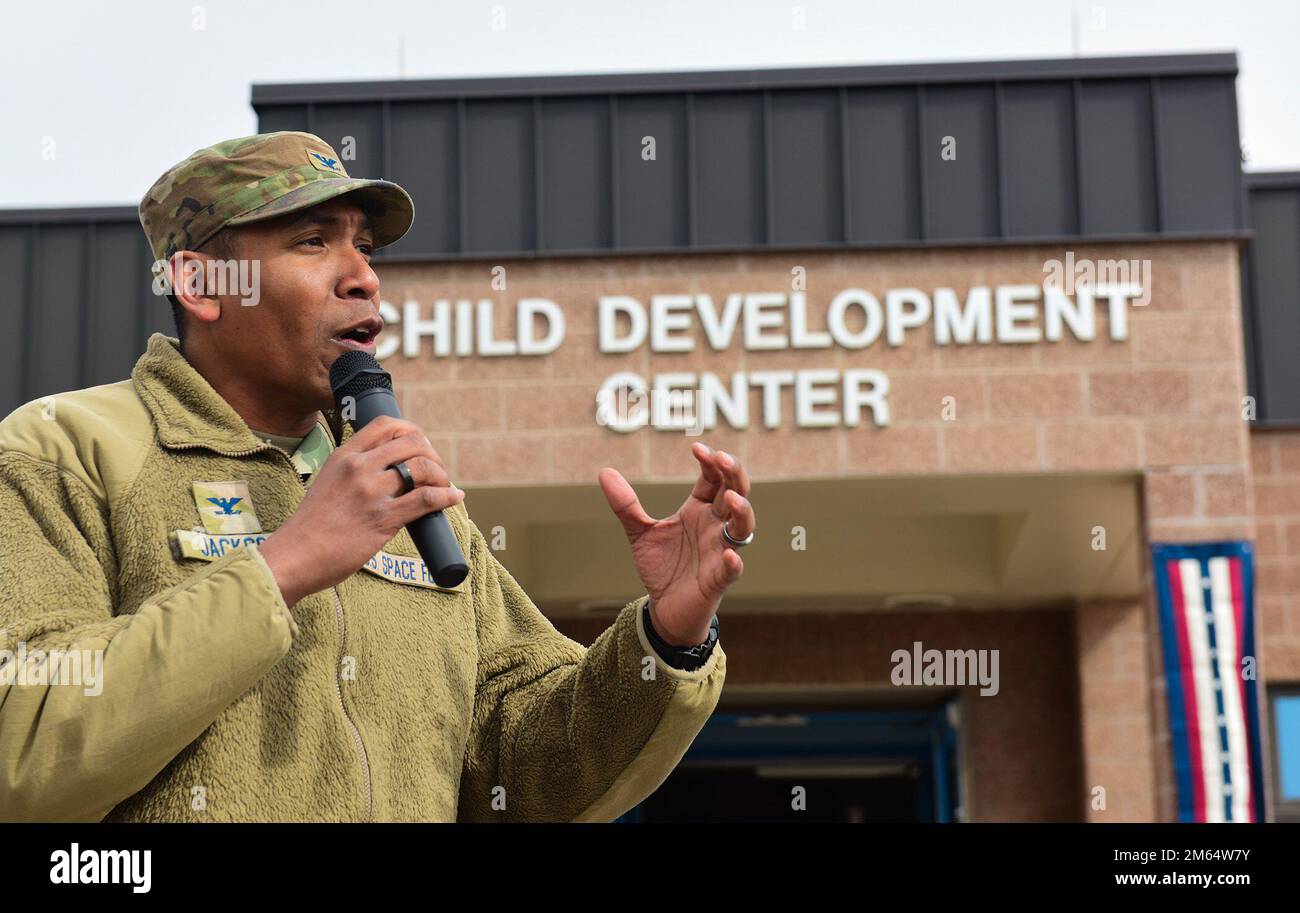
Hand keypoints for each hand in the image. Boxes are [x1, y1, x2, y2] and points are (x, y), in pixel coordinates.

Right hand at [258, 415, 464, 605]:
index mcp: (344, 456)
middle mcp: (359, 468)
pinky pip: (427, 499)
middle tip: (436, 469)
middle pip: (411, 444)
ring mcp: (371, 493)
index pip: (385, 425)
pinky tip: (453, 498)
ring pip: (422, 468)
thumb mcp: (327, 483)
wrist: (295, 555)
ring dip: (442, 475)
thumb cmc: (311, 526)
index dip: (411, 430)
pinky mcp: (383, 519)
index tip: (421, 444)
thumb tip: (387, 470)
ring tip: (444, 486)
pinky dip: (446, 496)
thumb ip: (353, 472)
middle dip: (432, 454)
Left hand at [598, 441, 753, 645]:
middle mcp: (715, 527)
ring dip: (741, 512)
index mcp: (700, 511)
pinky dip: (733, 562)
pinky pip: (732, 569)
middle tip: (722, 459)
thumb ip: (625, 505)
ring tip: (731, 499)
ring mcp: (720, 552)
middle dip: (734, 475)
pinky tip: (728, 555)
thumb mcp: (640, 532)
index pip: (714, 478)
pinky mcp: (718, 580)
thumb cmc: (662, 566)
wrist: (664, 609)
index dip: (711, 462)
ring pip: (743, 528)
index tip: (697, 448)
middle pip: (736, 493)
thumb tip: (604, 472)